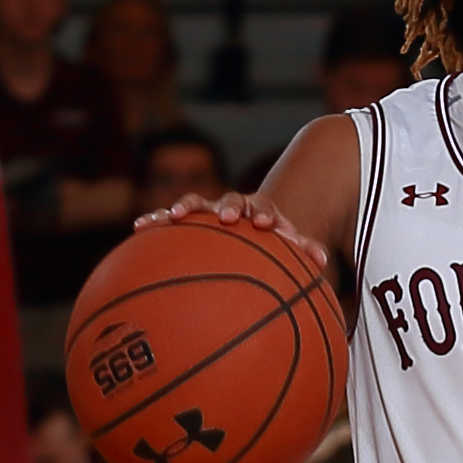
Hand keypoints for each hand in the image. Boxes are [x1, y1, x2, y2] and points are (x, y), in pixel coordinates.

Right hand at [136, 191, 329, 270]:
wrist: (254, 223)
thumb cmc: (274, 244)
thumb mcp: (291, 249)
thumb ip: (306, 254)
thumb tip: (323, 261)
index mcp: (264, 213)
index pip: (266, 210)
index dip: (264, 215)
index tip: (263, 224)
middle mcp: (238, 207)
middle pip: (234, 201)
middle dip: (230, 207)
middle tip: (227, 216)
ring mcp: (212, 210)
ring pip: (198, 203)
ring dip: (188, 206)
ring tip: (174, 215)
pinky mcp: (190, 217)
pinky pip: (171, 217)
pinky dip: (157, 219)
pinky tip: (139, 227)